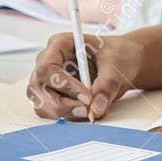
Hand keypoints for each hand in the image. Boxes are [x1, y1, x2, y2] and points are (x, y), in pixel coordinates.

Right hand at [26, 31, 146, 121]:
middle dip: (60, 104)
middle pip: (38, 87)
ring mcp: (50, 80)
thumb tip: (96, 108)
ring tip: (87, 111)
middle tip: (85, 110)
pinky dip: (66, 116)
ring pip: (41, 103)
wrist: (124, 63)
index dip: (63, 84)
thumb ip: (106, 85)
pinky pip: (50, 111)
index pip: (47, 66)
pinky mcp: (55, 96)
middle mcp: (50, 62)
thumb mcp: (116, 65)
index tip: (86, 96)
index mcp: (60, 45)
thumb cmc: (117, 55)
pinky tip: (84, 112)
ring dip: (62, 112)